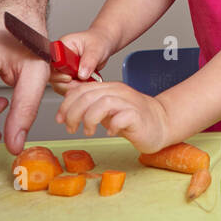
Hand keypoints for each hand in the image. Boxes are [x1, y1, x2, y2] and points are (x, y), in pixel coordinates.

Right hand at [47, 28, 114, 94]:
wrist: (103, 45)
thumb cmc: (98, 41)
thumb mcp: (96, 48)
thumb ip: (89, 60)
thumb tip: (82, 74)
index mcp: (60, 47)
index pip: (51, 64)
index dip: (58, 74)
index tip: (69, 78)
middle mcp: (58, 59)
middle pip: (53, 78)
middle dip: (68, 84)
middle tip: (83, 82)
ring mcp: (62, 69)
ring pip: (60, 85)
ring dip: (75, 87)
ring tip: (88, 80)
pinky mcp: (68, 77)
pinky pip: (68, 88)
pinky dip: (78, 88)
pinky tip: (88, 82)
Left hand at [56, 80, 172, 153]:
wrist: (160, 124)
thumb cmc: (132, 118)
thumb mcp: (106, 110)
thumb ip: (90, 105)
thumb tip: (67, 105)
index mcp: (109, 88)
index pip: (82, 89)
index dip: (66, 104)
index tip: (60, 118)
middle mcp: (118, 92)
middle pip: (89, 95)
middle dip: (73, 113)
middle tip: (71, 128)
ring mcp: (129, 103)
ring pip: (103, 103)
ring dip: (89, 119)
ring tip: (88, 131)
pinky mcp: (137, 116)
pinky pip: (121, 117)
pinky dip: (111, 126)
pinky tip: (108, 132)